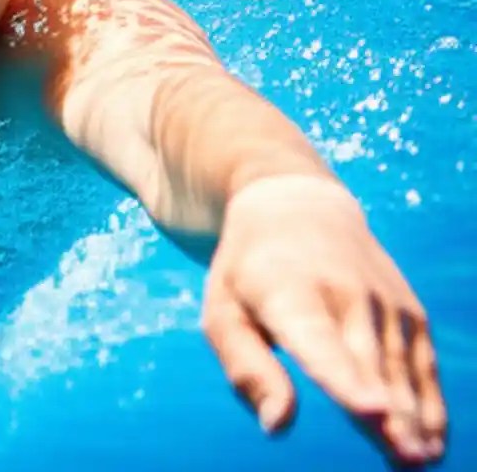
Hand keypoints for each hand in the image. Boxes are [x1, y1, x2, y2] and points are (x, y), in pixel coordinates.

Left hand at [201, 174, 446, 465]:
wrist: (297, 208)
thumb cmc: (246, 273)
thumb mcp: (222, 312)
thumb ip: (247, 368)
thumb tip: (277, 425)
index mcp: (287, 292)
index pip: (318, 340)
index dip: (343, 378)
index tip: (370, 411)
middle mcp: (344, 294)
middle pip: (367, 363)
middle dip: (388, 413)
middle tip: (405, 460)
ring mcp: (382, 300)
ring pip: (399, 369)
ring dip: (413, 419)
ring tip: (416, 462)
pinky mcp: (408, 311)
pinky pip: (421, 364)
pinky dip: (429, 403)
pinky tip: (431, 444)